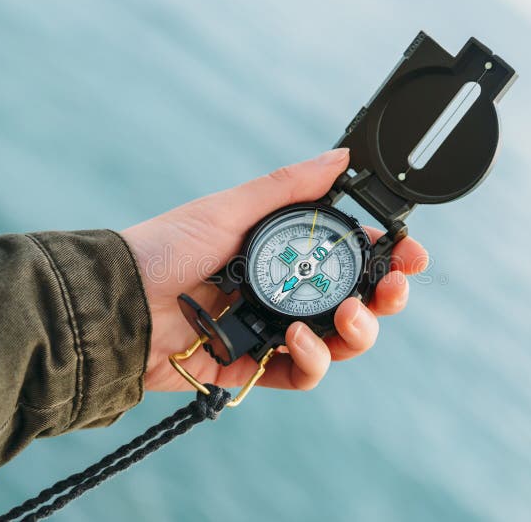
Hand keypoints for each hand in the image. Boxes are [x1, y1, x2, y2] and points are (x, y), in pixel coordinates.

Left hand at [121, 149, 428, 391]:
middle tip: (391, 289)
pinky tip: (301, 341)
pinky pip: (302, 373)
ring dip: (358, 331)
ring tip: (349, 315)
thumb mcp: (231, 208)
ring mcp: (273, 331)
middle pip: (355, 302)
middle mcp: (285, 293)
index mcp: (283, 252)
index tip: (411, 256)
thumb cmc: (165, 248)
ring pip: (339, 341)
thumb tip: (342, 156)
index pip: (349, 257)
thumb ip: (290, 187)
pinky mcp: (256, 367)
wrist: (119, 301)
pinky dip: (313, 360)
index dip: (386, 257)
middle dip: (384, 297)